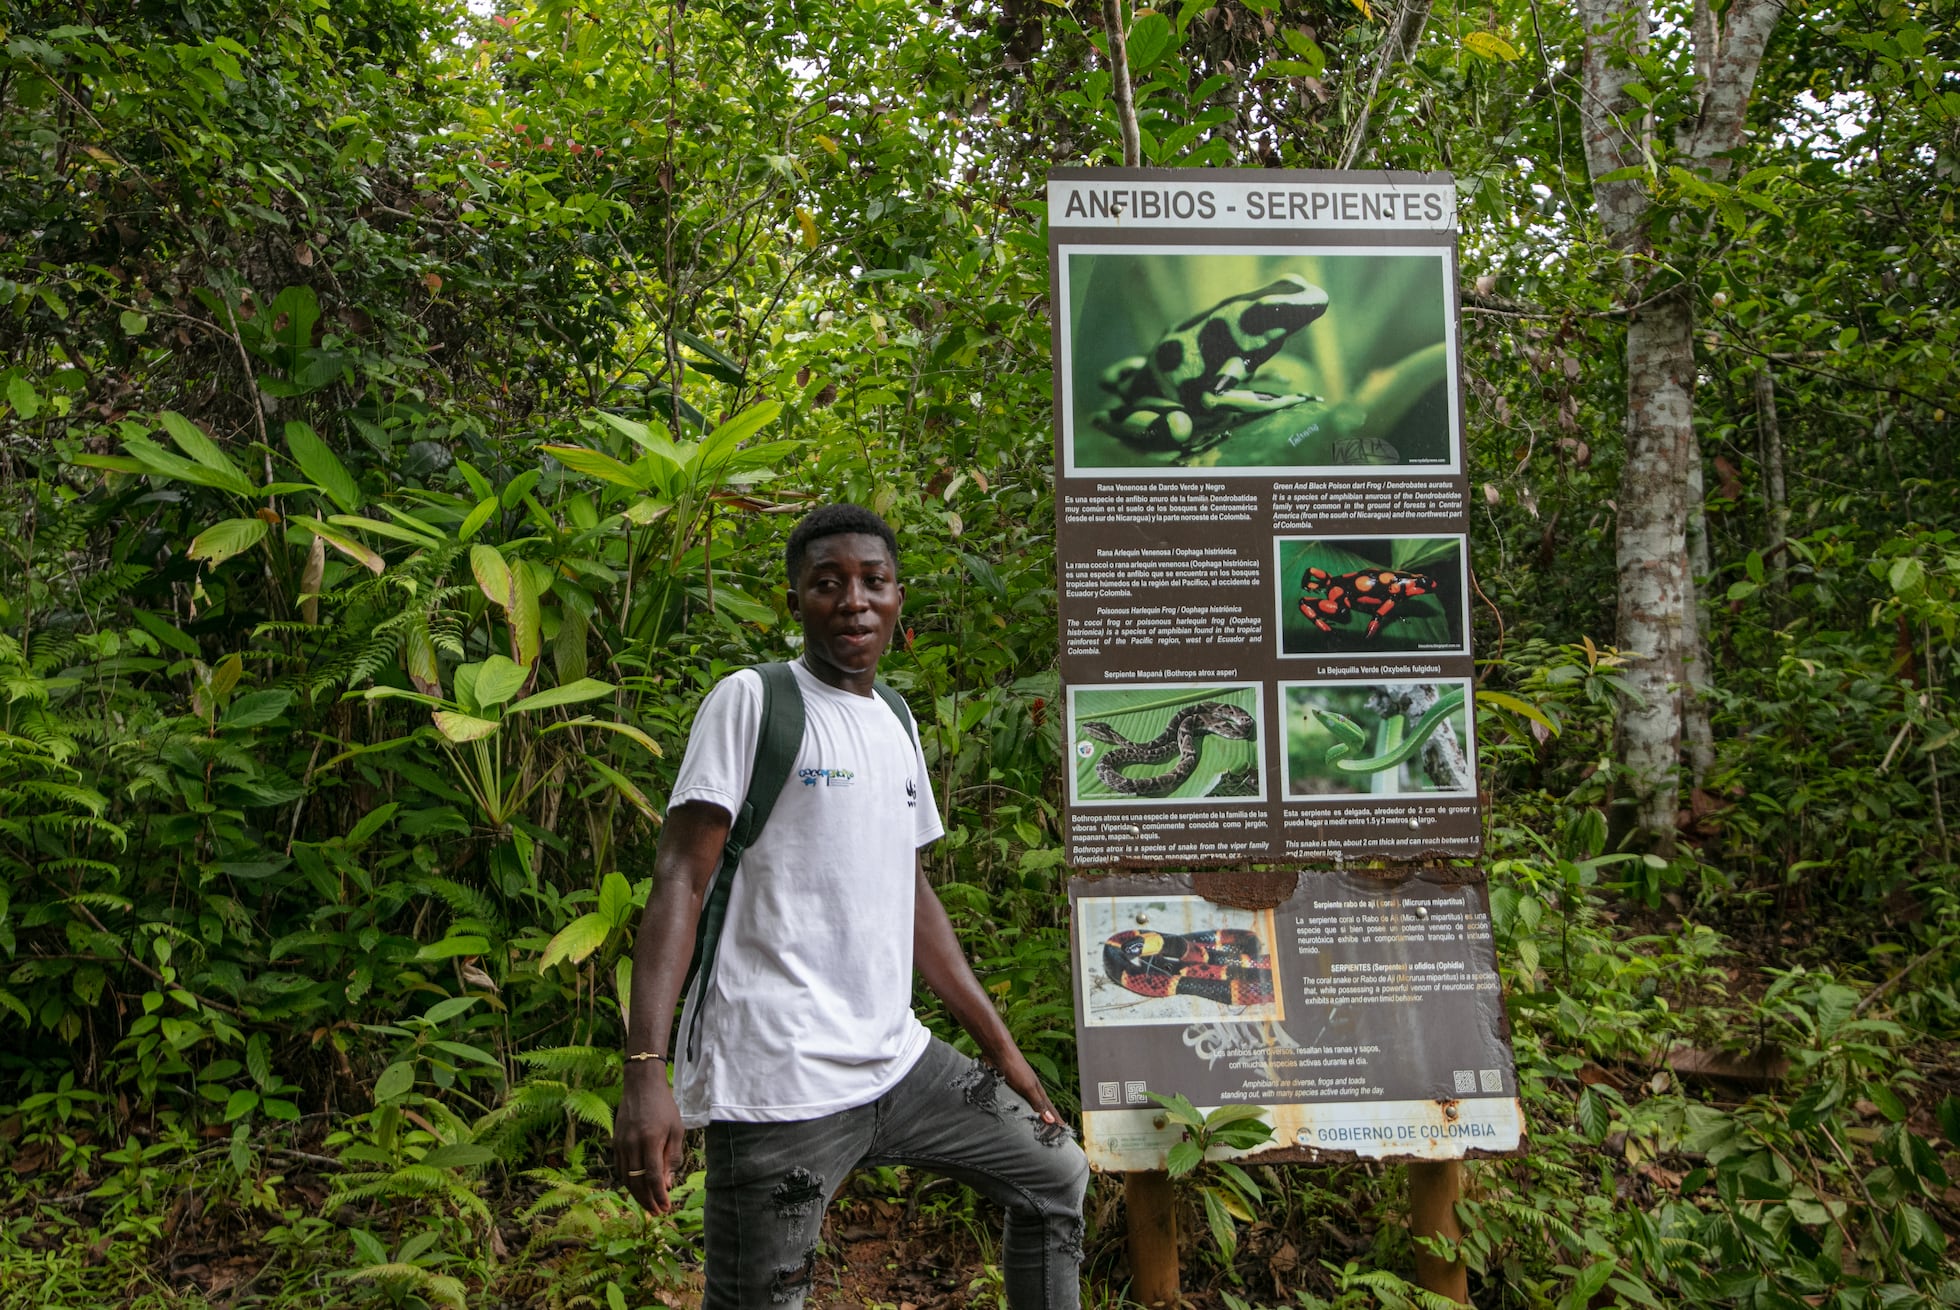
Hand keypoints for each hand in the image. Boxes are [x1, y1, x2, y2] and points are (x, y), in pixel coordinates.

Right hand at [615, 1065, 685, 1211]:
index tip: (666, 1208)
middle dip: (648, 1201)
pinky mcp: (615, 1143)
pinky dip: (628, 1182)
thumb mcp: (676, 1129)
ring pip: (626, 1179)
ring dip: (637, 1195)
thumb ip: (672, 1157)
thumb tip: (666, 1184)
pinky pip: (620, 1169)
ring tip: (649, 1205)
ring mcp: (621, 1145)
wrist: (641, 1085)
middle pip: (637, 1183)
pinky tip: (637, 1189)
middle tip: (658, 1213)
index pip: (653, 1178)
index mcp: (650, 1141)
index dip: (659, 1196)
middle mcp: (632, 1145)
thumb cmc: (664, 1106)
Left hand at [993, 1046, 1067, 1135]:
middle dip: (1047, 1117)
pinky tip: (1013, 1111)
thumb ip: (1038, 1103)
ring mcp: (1018, 1088)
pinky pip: (1014, 1101)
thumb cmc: (1015, 1067)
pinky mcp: (1007, 1087)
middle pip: (1040, 1107)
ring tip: (1034, 1124)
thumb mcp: (1028, 1087)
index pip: (1050, 1108)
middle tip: (1052, 1129)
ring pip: (1027, 1104)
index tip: (1063, 1128)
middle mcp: (1030, 1089)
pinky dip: (1016, 1108)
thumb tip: (1051, 1121)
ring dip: (1031, 1113)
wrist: (997, 1052)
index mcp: (1038, 1090)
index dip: (1056, 1119)